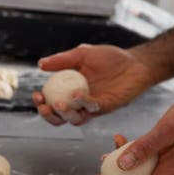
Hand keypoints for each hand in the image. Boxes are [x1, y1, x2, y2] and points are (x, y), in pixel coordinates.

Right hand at [32, 44, 156, 125]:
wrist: (136, 62)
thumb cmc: (110, 58)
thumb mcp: (82, 54)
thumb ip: (62, 60)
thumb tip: (40, 64)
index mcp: (70, 92)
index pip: (51, 103)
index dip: (41, 103)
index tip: (37, 95)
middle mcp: (79, 104)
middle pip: (59, 118)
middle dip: (48, 116)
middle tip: (44, 106)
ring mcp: (92, 108)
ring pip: (74, 119)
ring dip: (64, 114)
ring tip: (59, 104)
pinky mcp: (105, 107)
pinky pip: (91, 109)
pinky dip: (83, 103)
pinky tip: (77, 94)